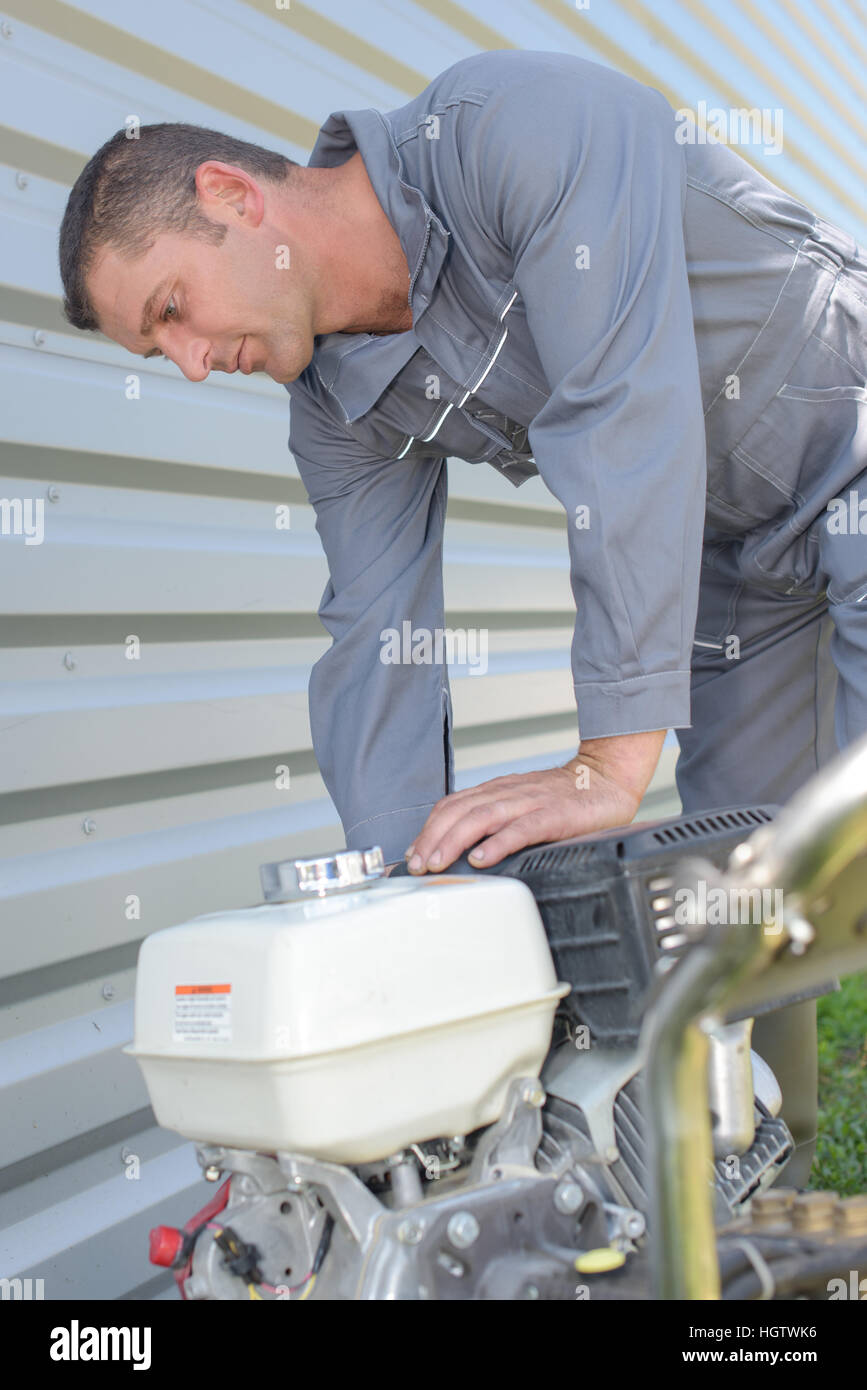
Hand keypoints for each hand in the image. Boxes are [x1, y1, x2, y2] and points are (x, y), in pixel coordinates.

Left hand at [404, 731, 664, 872]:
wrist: (606, 778)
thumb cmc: (564, 799)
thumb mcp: (522, 806)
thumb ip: (496, 823)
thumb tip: (463, 852)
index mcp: (497, 792)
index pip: (451, 806)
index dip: (427, 830)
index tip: (412, 855)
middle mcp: (508, 793)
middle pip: (458, 811)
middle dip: (432, 839)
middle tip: (417, 866)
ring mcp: (530, 802)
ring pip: (481, 817)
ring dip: (454, 841)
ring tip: (438, 864)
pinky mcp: (554, 814)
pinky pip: (521, 828)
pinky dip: (498, 843)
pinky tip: (483, 858)